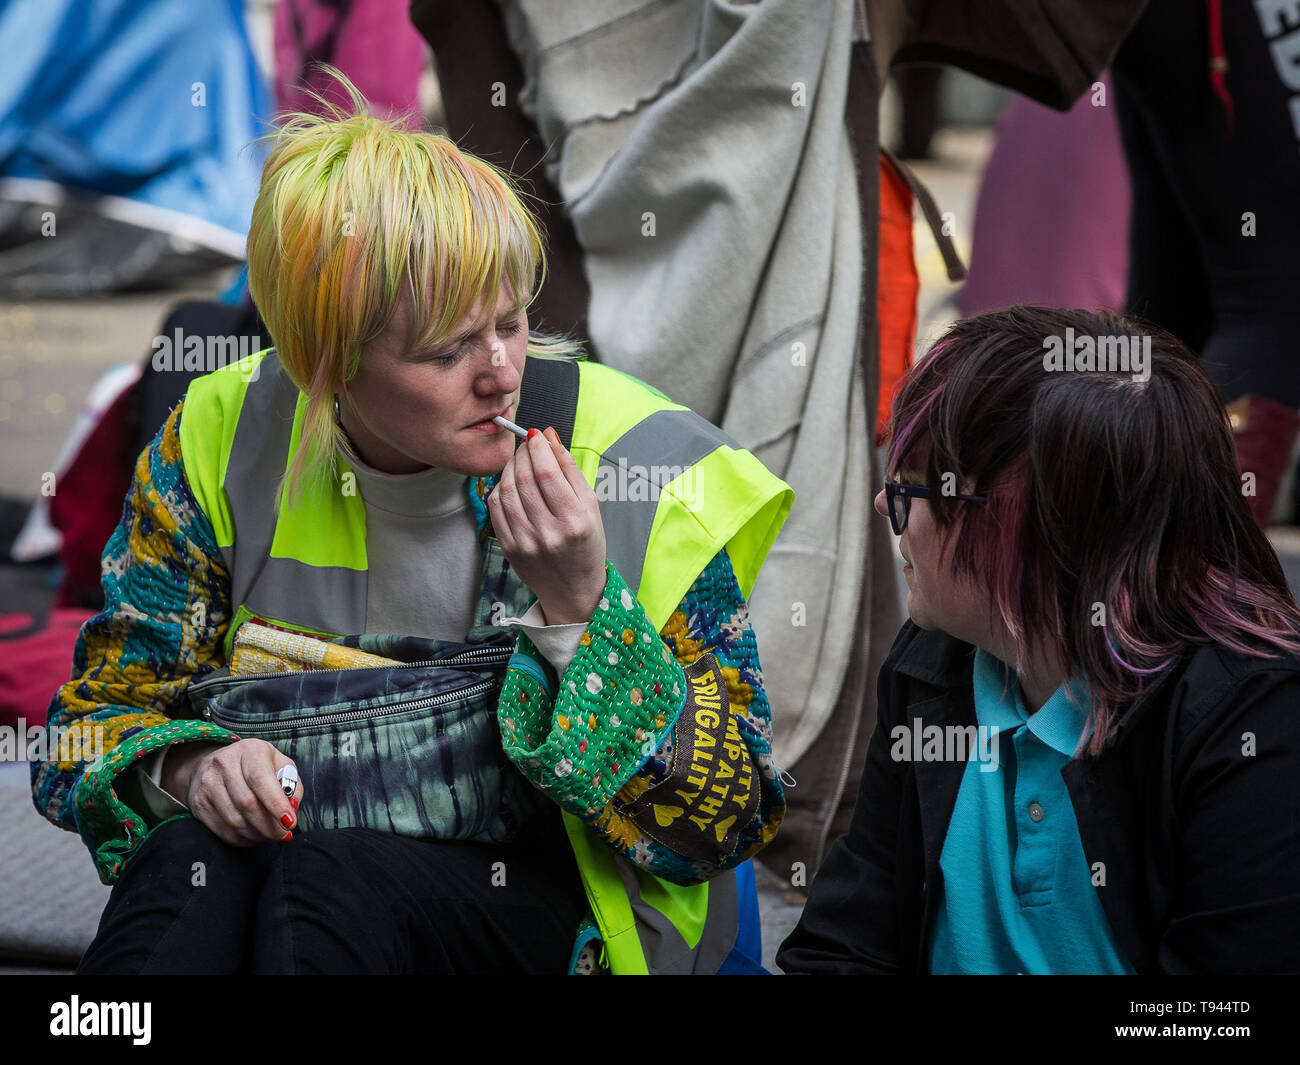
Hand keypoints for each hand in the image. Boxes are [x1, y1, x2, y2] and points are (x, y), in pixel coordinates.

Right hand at [162, 739, 302, 845]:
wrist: (215, 765)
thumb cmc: (257, 766)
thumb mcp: (279, 765)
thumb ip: (292, 786)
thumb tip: (291, 810)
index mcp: (250, 750)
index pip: (261, 780)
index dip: (276, 804)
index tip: (290, 823)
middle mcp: (224, 763)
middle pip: (247, 804)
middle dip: (269, 825)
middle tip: (282, 834)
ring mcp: (208, 784)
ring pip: (235, 820)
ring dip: (257, 834)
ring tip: (269, 834)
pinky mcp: (199, 804)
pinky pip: (223, 831)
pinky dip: (242, 839)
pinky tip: (253, 835)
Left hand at [488, 426, 607, 624]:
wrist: (573, 590)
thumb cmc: (586, 546)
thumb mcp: (590, 507)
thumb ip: (570, 470)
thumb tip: (550, 437)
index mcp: (574, 522)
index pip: (548, 473)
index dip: (538, 448)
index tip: (536, 433)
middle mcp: (548, 533)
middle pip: (525, 479)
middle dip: (523, 453)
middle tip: (526, 442)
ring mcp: (525, 542)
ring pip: (506, 490)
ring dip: (510, 467)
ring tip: (519, 459)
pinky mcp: (508, 547)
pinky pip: (496, 508)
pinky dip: (500, 487)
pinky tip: (510, 481)